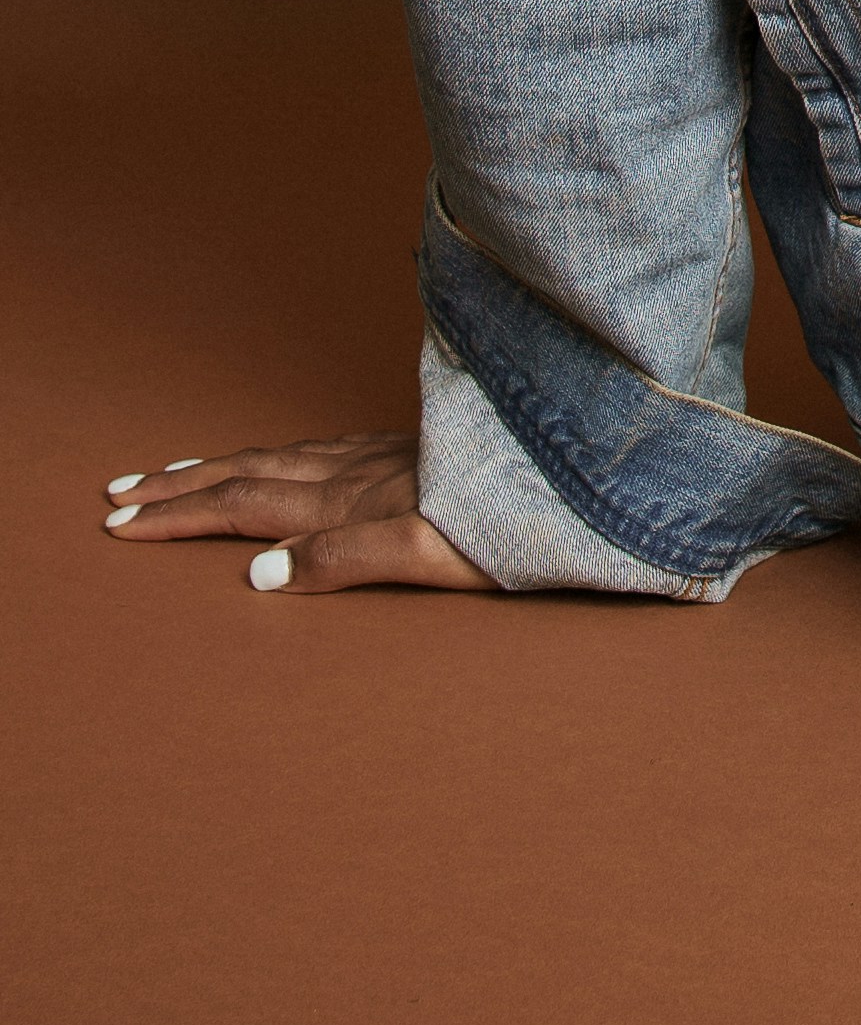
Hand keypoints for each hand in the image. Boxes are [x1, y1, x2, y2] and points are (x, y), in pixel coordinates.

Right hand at [100, 433, 497, 592]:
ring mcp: (384, 457)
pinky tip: (282, 456)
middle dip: (181, 487)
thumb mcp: (428, 556)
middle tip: (119, 492)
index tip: (119, 521)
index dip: (180, 515)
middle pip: (250, 474)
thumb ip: (344, 561)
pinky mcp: (410, 451)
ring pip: (282, 457)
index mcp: (349, 502)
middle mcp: (358, 473)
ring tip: (178, 470)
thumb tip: (260, 574)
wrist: (578, 476)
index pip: (243, 506)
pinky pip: (321, 450)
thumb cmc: (512, 526)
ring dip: (223, 466)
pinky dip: (278, 456)